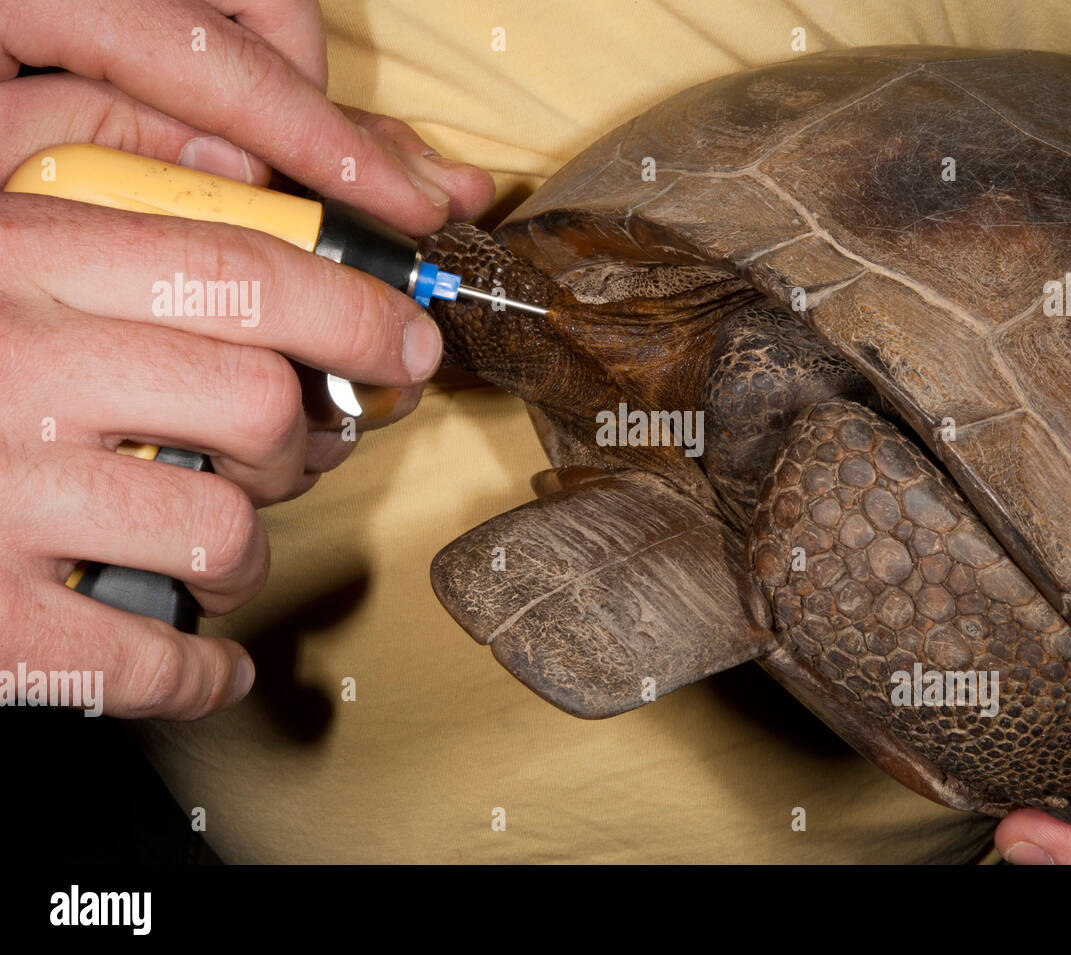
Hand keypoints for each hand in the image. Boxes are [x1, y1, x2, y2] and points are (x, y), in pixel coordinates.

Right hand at [0, 0, 494, 719]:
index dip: (357, 313)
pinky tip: (200, 657)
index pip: (243, 272)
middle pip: (261, 407)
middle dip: (303, 440)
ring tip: (207, 542)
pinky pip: (154, 660)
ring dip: (244, 551)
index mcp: (21, 262)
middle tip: (291, 452)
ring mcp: (1, 503)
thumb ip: (97, 180)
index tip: (408, 343)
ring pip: (227, 533)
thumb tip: (241, 170)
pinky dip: (201, 672)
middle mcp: (15, 372)